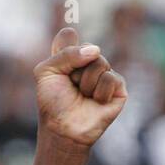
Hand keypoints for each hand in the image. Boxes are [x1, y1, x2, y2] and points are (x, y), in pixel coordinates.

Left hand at [34, 27, 127, 146]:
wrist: (64, 129)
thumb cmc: (53, 103)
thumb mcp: (47, 72)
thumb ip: (66, 53)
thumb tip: (96, 50)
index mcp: (69, 57)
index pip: (68, 35)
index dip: (65, 45)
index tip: (60, 56)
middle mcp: (88, 62)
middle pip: (87, 47)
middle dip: (75, 70)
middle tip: (71, 86)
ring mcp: (104, 73)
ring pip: (100, 62)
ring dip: (86, 82)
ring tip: (83, 96)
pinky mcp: (118, 87)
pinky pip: (110, 78)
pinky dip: (99, 92)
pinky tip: (95, 102)